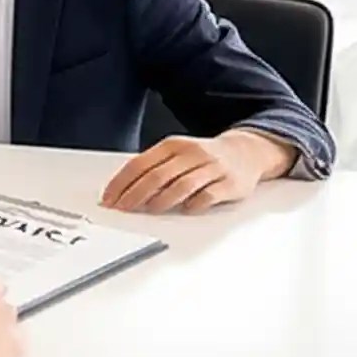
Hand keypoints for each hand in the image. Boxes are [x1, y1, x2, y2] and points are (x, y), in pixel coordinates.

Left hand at [101, 130, 295, 214]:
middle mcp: (192, 154)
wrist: (246, 152)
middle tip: (122, 209)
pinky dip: (193, 205)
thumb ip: (153, 168)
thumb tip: (122, 190)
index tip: (109, 198)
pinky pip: (208, 196)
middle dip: (135, 195)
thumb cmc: (202, 158)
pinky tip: (184, 209)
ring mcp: (212, 168)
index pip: (139, 164)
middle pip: (157, 176)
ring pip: (181, 186)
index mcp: (173, 145)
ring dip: (161, 201)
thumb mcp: (176, 154)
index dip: (121, 183)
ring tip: (149, 210)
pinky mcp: (230, 183)